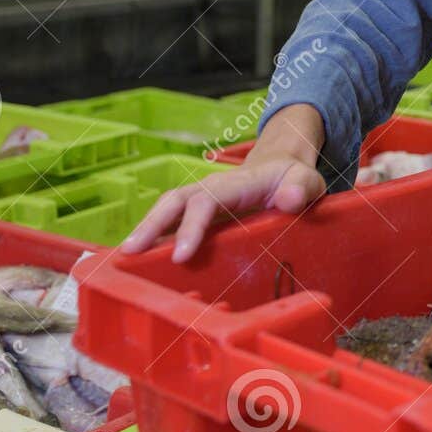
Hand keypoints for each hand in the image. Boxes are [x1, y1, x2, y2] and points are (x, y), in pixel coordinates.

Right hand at [121, 105, 326, 262]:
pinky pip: (171, 223)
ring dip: (145, 232)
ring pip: (167, 211)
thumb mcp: (307, 180)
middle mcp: (210, 189)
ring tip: (124, 261)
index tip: (182, 255)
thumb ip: (302, 188)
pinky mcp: (197, 213)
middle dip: (151, 225)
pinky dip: (154, 239)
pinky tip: (141, 263)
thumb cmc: (293, 179)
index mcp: (235, 184)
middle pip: (174, 202)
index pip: (207, 201)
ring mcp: (200, 200)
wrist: (282, 169)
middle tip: (130, 253)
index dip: (192, 226)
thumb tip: (288, 200)